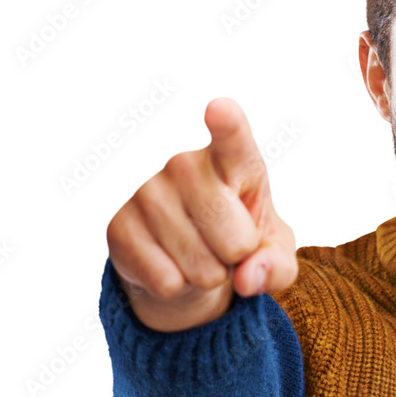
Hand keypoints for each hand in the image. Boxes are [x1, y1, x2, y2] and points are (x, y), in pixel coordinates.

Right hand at [106, 97, 297, 331]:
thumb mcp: (273, 252)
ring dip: (208, 275)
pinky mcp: (119, 225)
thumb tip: (248, 277)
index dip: (227, 125)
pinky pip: (167, 281)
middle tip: (228, 244)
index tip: (219, 109)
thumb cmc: (240, 239)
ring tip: (200, 253)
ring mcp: (147, 191)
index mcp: (233, 160)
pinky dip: (178, 287)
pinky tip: (170, 263)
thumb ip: (277, 264)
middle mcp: (185, 165)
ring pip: (200, 265)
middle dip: (239, 258)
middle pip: (233, 237)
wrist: (188, 259)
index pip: (232, 139)